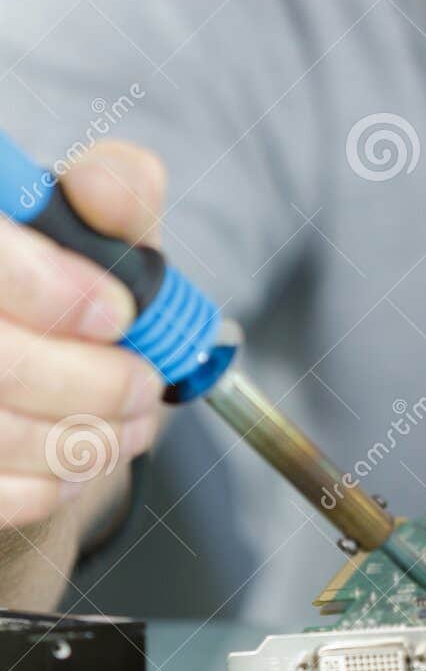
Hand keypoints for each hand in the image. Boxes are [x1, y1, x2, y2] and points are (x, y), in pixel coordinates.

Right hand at [0, 141, 165, 531]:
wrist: (36, 363)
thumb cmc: (67, 282)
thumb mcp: (101, 226)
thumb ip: (116, 193)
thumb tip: (99, 186)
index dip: (46, 288)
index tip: (118, 314)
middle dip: (90, 382)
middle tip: (143, 384)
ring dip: (83, 436)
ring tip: (132, 421)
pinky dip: (46, 484)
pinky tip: (80, 458)